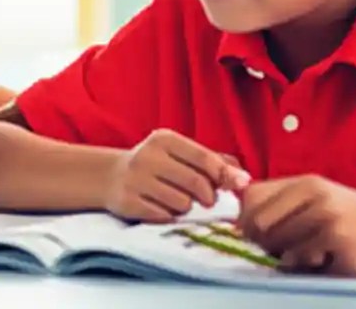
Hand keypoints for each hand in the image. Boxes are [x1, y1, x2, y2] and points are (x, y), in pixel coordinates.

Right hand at [102, 128, 250, 221]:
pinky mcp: (128, 202)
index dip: (225, 174)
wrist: (111, 176)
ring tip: (177, 201)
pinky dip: (169, 216)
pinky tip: (161, 208)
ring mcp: (135, 180)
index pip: (203, 157)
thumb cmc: (156, 165)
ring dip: (187, 208)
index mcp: (163, 140)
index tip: (240, 185)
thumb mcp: (180, 154)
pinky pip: (164, 217)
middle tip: (208, 201)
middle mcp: (147, 156)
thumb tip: (244, 179)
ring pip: (182, 203)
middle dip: (209, 196)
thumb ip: (213, 162)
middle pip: (196, 183)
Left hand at [238, 175, 355, 274]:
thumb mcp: (323, 198)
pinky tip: (333, 260)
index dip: (248, 220)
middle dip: (265, 244)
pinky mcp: (342, 248)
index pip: (252, 199)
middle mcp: (315, 198)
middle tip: (288, 249)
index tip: (259, 234)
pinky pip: (303, 266)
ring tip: (317, 253)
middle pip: (259, 226)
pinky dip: (311, 269)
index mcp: (306, 183)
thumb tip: (241, 225)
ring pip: (279, 249)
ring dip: (290, 259)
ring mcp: (329, 222)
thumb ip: (285, 205)